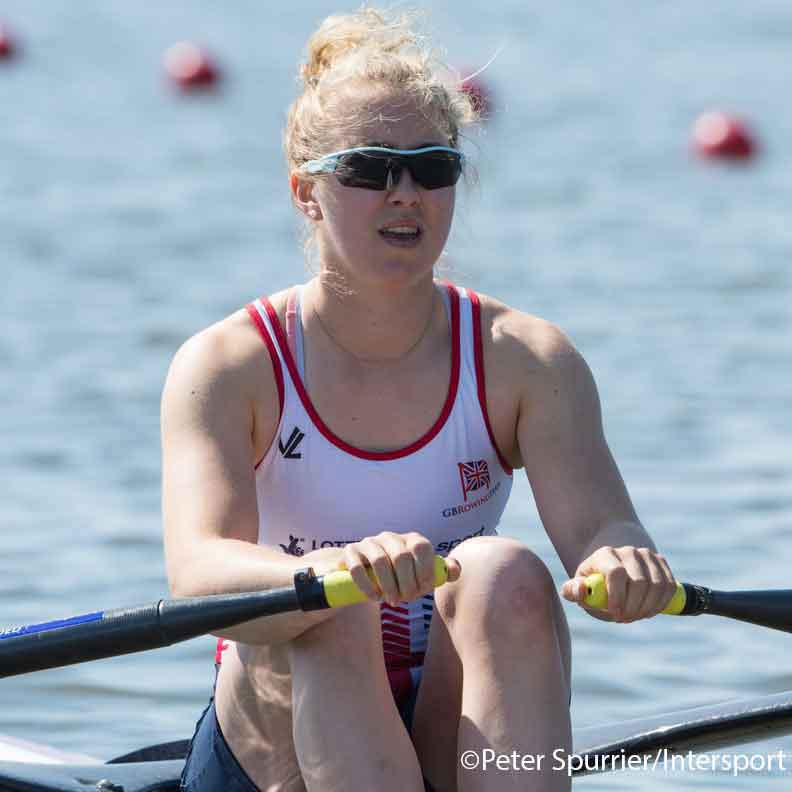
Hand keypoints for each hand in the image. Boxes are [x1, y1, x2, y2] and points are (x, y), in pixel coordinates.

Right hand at [342, 532, 460, 605]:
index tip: (422, 591)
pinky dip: (367, 585)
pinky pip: (357, 567)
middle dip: (406, 583)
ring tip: (391, 601)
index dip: (424, 571)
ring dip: (388, 586)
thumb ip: (441, 571)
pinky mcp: (351, 552)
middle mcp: (390, 537)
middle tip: (406, 600)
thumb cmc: (400, 575)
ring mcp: (369, 542)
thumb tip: (455, 569)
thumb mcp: (420, 572)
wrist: (364, 570)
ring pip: (380, 561)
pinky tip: (374, 597)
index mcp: (411, 539)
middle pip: (402, 557)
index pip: (422, 548)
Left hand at [560, 545, 675, 621]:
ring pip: (657, 586)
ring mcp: (646, 555)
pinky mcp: (661, 562)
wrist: (612, 564)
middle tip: (623, 619)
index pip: (616, 573)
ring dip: (648, 608)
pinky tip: (647, 611)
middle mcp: (627, 551)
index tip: (614, 614)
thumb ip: (573, 590)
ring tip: (633, 615)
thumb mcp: (579, 586)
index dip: (617, 597)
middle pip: (640, 582)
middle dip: (633, 607)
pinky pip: (669, 587)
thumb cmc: (594, 581)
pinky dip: (660, 604)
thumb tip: (580, 589)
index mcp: (604, 555)